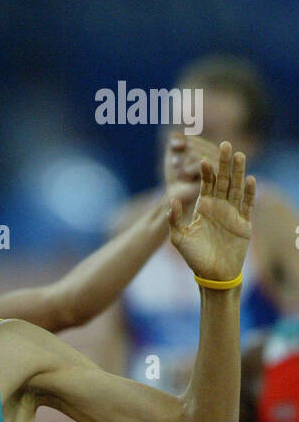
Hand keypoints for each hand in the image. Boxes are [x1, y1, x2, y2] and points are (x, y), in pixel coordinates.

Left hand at [168, 142, 253, 282]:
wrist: (213, 276)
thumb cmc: (195, 259)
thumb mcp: (179, 239)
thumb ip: (175, 220)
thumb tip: (171, 199)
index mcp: (204, 208)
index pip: (206, 184)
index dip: (206, 172)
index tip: (203, 160)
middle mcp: (220, 207)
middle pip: (223, 180)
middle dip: (224, 164)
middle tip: (225, 145)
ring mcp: (233, 214)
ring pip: (237, 188)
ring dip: (238, 172)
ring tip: (239, 156)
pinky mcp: (245, 224)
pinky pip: (248, 205)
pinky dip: (249, 193)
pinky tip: (249, 180)